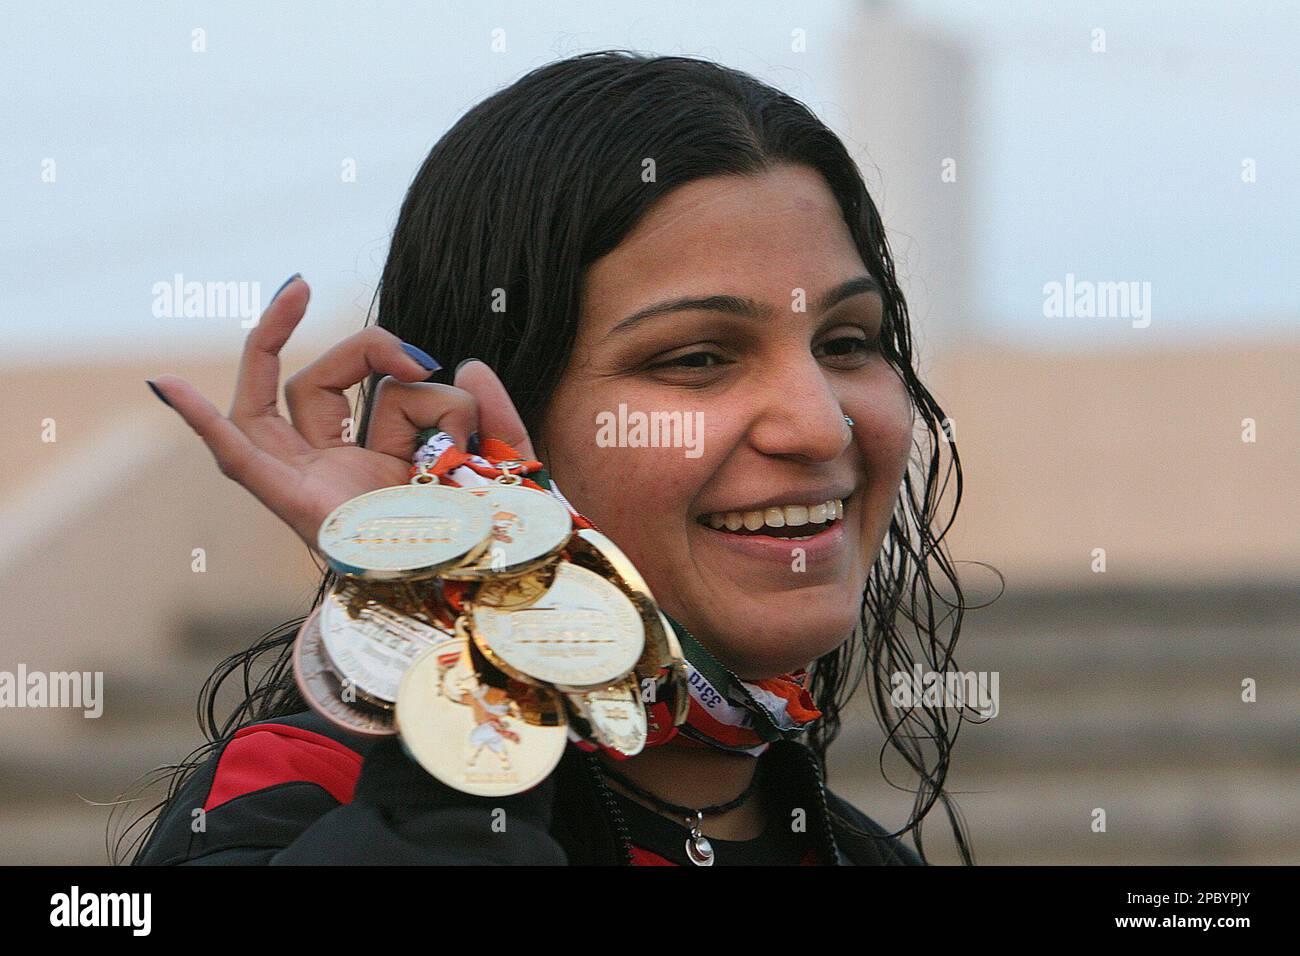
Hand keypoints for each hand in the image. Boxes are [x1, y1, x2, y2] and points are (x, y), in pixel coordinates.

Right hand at [149, 275, 536, 552]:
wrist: (507, 599)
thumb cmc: (508, 542)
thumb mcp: (506, 461)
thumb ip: (487, 410)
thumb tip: (464, 365)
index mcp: (374, 466)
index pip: (344, 391)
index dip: (365, 350)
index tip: (379, 325)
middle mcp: (335, 475)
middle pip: (314, 384)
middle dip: (360, 347)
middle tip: (407, 347)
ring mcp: (313, 492)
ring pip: (303, 398)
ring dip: (369, 371)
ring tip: (429, 388)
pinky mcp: (302, 512)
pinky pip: (241, 461)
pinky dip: (199, 422)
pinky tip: (163, 382)